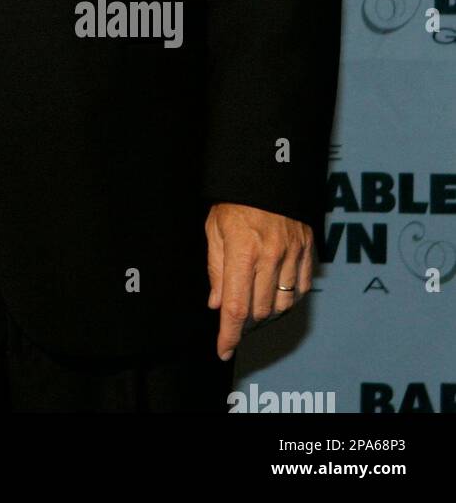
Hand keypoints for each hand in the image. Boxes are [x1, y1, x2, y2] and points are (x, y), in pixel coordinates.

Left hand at [205, 202, 313, 360]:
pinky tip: (275, 288)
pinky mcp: (308, 250)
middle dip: (244, 317)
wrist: (268, 172)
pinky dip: (288, 297)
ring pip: (282, 305)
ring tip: (254, 294)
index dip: (229, 334)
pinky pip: (301, 289)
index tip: (223, 350)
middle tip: (235, 306)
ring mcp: (292, 255)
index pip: (236, 307)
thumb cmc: (235, 199)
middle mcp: (270, 257)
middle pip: (259, 310)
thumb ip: (215, 268)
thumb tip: (217, 303)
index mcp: (242, 251)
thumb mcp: (214, 228)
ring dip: (266, 309)